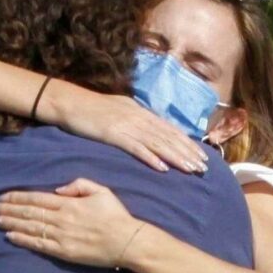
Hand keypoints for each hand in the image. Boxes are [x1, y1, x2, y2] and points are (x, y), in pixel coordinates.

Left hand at [0, 178, 145, 267]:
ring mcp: (61, 237)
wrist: (127, 241)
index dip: (17, 197)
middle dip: (8, 210)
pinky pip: (38, 245)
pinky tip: (9, 236)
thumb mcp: (101, 191)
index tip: (2, 197)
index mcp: (69, 203)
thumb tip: (58, 189)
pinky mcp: (63, 252)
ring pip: (30, 228)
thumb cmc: (116, 216)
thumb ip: (79, 185)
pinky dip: (22, 240)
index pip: (36, 198)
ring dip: (10, 223)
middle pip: (28, 213)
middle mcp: (61, 219)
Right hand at [43, 84, 208, 174]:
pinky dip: (150, 158)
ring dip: (176, 157)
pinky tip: (162, 168)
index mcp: (141, 112)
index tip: (201, 156)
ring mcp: (127, 126)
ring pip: (158, 143)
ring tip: (191, 170)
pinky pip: (136, 148)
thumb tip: (150, 128)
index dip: (187, 143)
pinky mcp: (114, 135)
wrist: (70, 102)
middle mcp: (138, 118)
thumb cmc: (91, 108)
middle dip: (187, 153)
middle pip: (168, 137)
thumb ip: (136, 118)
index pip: (169, 129)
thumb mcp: (119, 110)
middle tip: (203, 168)